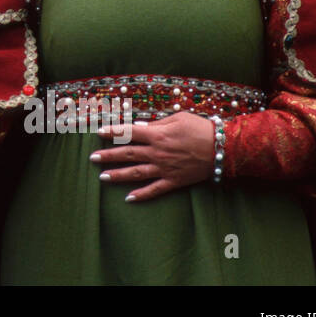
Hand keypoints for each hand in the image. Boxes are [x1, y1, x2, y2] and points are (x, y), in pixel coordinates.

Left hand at [90, 112, 214, 201]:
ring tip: (102, 177)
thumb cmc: (200, 128)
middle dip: (108, 156)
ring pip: (137, 173)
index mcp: (157, 134)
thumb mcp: (178, 118)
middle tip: (92, 158)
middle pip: (127, 154)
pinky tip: (128, 198)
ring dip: (118, 175)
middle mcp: (158, 152)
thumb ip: (156, 123)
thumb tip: (138, 127)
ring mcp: (165, 168)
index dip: (112, 132)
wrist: (223, 148)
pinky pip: (155, 190)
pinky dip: (142, 194)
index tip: (98, 133)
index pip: (129, 133)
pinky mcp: (174, 181)